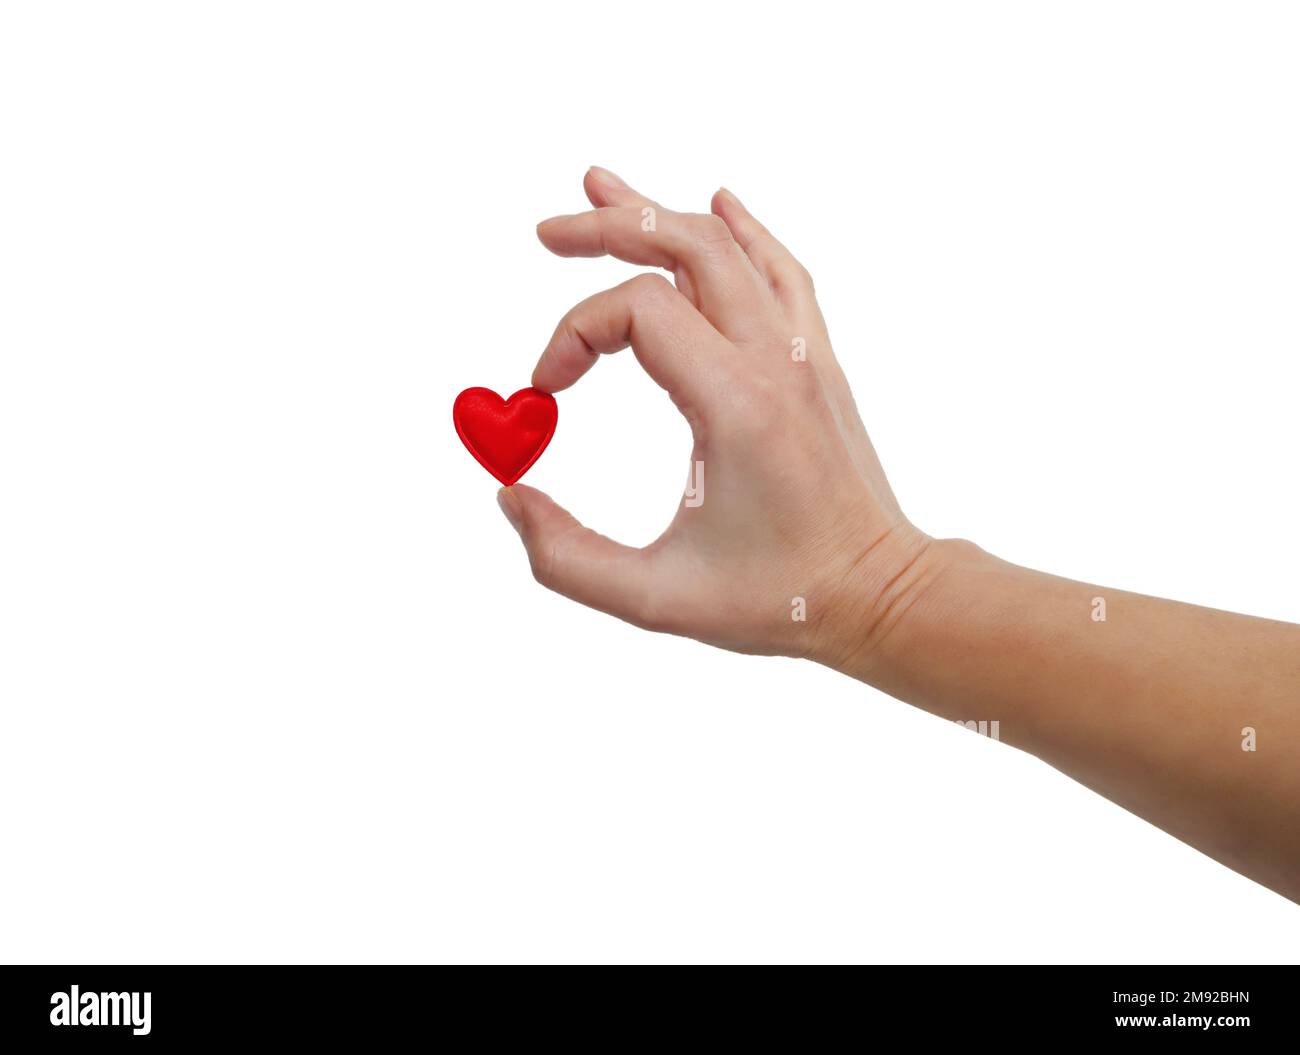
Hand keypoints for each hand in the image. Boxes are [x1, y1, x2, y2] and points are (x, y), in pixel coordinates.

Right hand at [497, 167, 936, 664]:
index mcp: (735, 402)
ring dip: (662, 213)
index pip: (637, 310)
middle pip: (685, 244)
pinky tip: (720, 202)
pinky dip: (744, 230)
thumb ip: (567, 558)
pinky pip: (782, 269)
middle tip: (547, 232)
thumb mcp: (656, 600)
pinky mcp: (818, 361)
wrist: (880, 595)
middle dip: (607, 228)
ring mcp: (804, 352)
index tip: (546, 391)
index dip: (571, 336)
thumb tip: (510, 497)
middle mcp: (774, 359)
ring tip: (602, 187)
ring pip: (730, 245)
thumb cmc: (778, 599)